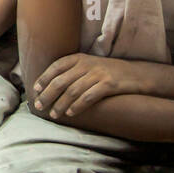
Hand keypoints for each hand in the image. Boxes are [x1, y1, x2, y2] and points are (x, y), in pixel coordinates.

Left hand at [32, 54, 147, 118]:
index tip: (35, 91)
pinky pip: (89, 96)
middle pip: (61, 81)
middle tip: (39, 107)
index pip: (56, 67)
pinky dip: (78, 106)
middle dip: (47, 95)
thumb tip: (48, 87)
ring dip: (60, 104)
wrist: (138, 74)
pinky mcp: (110, 84)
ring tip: (54, 114)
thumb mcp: (89, 66)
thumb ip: (71, 72)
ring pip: (72, 90)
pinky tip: (71, 113)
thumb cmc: (108, 73)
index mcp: (79, 58)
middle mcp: (87, 64)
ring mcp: (98, 74)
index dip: (43, 79)